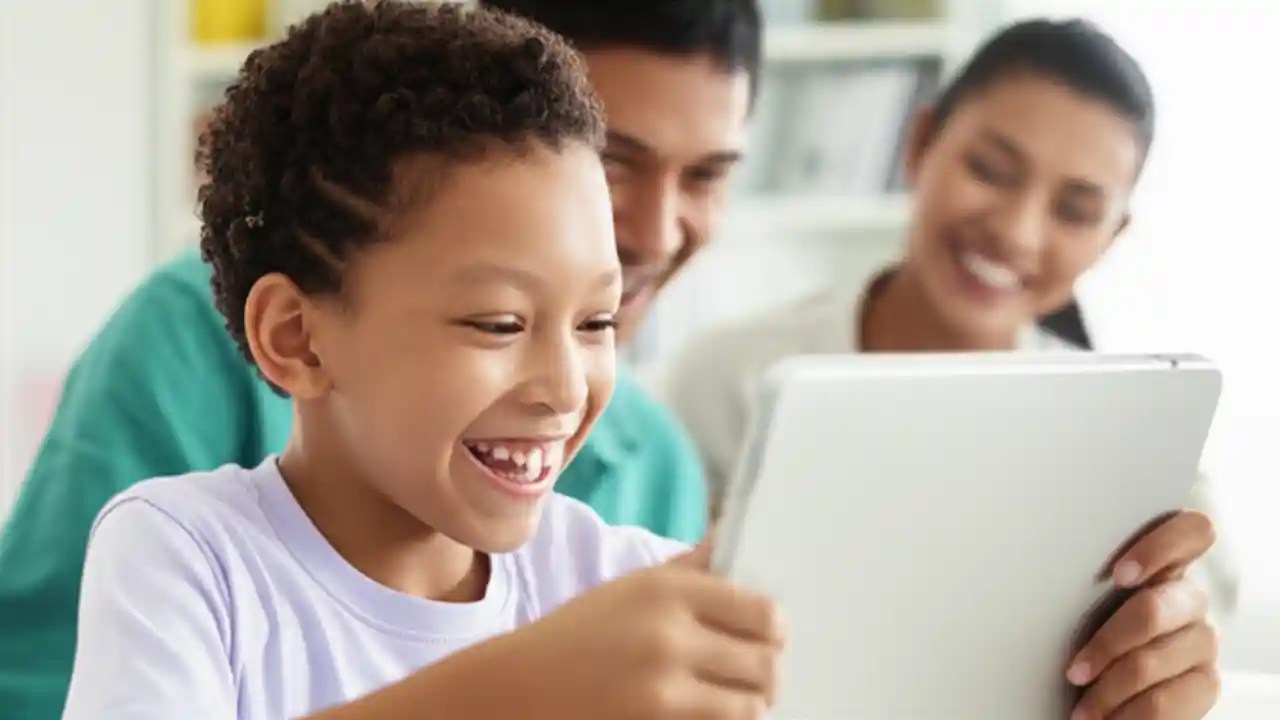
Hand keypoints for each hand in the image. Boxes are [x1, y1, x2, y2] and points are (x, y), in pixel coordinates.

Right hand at [506, 542, 785, 719]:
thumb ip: (690, 569)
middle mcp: (670, 638)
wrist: (516, 689)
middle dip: (766, 671)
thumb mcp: (632, 589)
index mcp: (668, 591)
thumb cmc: (579, 634)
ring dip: (747, 704)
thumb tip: (736, 536)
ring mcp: (663, 693)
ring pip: (750, 706)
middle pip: (766, 663)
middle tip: (754, 673)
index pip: (765, 613)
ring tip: (731, 697)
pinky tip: (705, 713)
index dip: (774, 628)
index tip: (768, 634)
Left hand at [1068, 511, 1219, 718]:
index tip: (1119, 574)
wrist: (1094, 689)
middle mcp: (1187, 600)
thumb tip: (1026, 561)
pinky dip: (1130, 715)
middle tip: (1073, 672)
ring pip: (1154, 660)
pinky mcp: (1204, 684)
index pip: (1192, 532)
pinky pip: (1168, 702)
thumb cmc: (1079, 633)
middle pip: (1158, 606)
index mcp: (1161, 566)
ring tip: (1081, 711)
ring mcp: (1200, 642)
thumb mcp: (1076, 602)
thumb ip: (1078, 579)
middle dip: (1108, 642)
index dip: (1160, 547)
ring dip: (1108, 690)